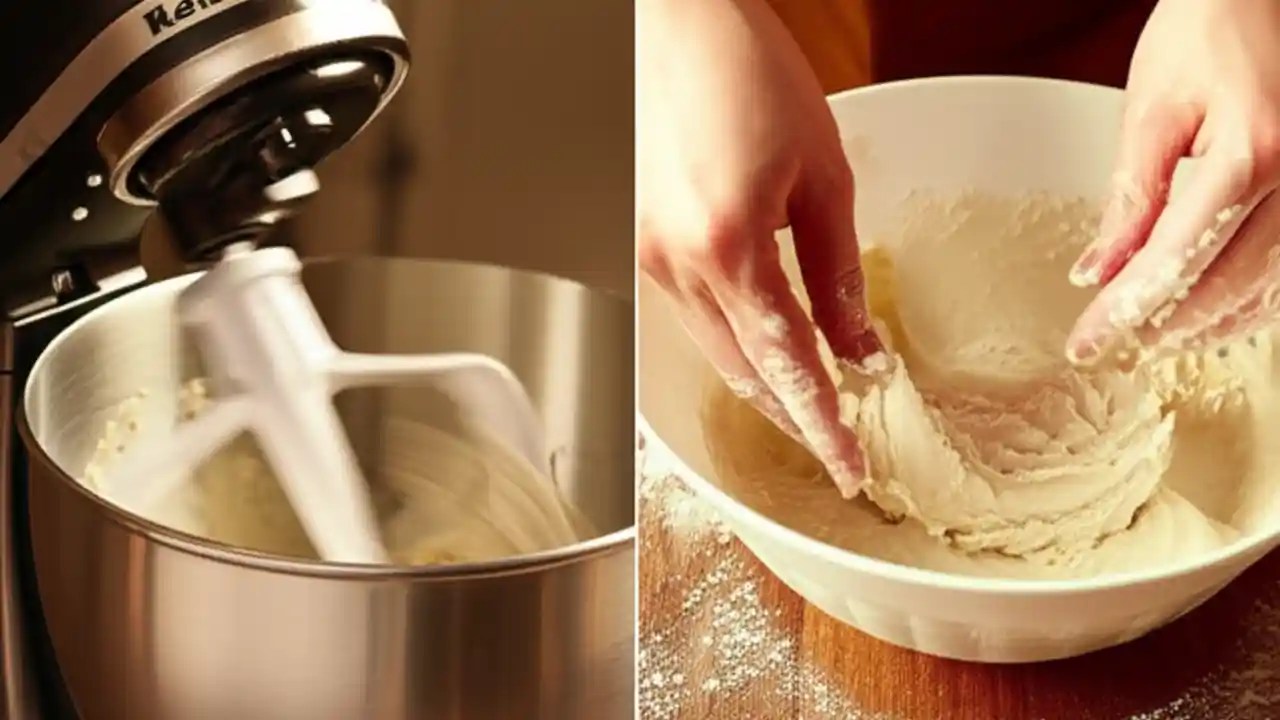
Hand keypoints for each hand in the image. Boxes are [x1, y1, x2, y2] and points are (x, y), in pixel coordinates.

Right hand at [637, 0, 878, 495]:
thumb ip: (839, 271)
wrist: (673, 25)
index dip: (822, 423)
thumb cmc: (743, 71)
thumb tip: (860, 342)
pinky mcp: (642, 242)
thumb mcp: (820, 172)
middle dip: (792, 416)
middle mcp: (675, 263)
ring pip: (713, 350)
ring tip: (810, 406)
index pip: (786, 363)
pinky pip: (692, 315)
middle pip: (742, 371)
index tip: (849, 468)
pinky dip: (733, 341)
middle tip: (837, 448)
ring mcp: (650, 256)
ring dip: (763, 383)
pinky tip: (762, 343)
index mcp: (727, 246)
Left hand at [1066, 0, 1279, 361]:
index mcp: (1252, 152)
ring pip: (1268, 286)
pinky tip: (1212, 310)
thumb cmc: (1207, 31)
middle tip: (1116, 344)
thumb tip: (1097, 271)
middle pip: (1229, 283)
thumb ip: (1130, 199)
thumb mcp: (1151, 111)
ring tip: (1157, 335)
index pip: (1175, 258)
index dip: (1126, 309)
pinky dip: (1248, 297)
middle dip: (1168, 324)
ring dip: (1212, 321)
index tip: (1087, 342)